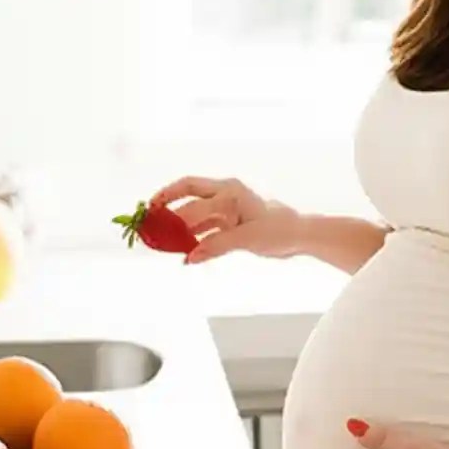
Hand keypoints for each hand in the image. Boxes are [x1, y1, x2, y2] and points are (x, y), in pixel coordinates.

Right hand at [149, 176, 302, 263]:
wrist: (299, 235)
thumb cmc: (279, 230)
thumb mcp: (248, 238)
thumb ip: (217, 246)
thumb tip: (190, 257)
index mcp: (229, 192)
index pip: (194, 198)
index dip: (173, 208)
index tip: (154, 215)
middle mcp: (225, 195)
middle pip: (188, 192)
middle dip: (168, 202)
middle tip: (149, 215)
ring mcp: (227, 209)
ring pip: (195, 212)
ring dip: (180, 224)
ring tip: (162, 238)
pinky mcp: (230, 223)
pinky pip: (205, 228)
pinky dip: (193, 238)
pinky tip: (184, 251)